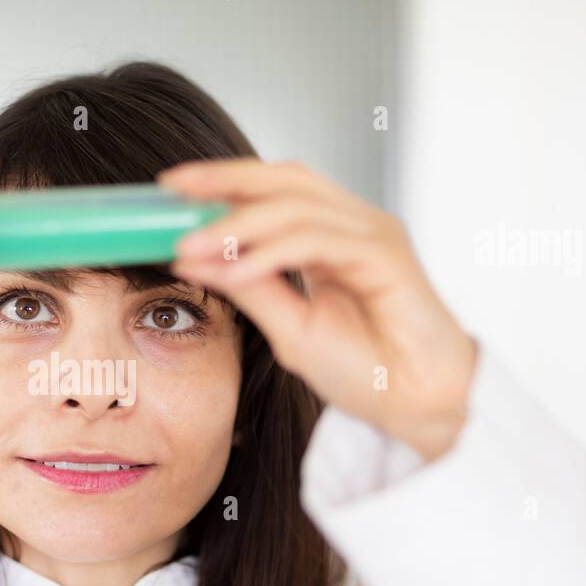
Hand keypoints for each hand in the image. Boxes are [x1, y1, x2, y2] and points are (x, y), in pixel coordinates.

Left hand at [159, 159, 477, 462]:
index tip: (170, 189)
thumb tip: (189, 257)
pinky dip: (272, 253)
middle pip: (285, 181)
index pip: (272, 190)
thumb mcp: (287, 326)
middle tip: (174, 191)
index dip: (223, 181)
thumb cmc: (363, 369)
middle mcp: (353, 225)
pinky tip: (238, 270)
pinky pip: (319, 242)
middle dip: (224, 180)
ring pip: (297, 208)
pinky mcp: (387, 256)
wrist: (415, 405)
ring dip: (237, 224)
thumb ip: (246, 288)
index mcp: (329, 235)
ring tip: (190, 245)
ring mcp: (373, 234)